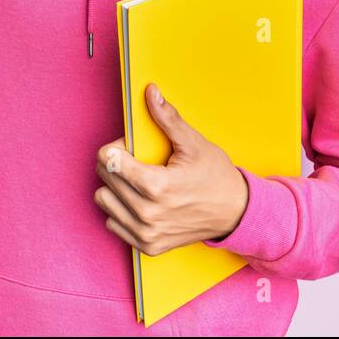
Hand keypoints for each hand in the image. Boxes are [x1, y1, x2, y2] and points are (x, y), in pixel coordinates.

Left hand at [93, 83, 248, 255]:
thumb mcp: (194, 143)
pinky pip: (113, 223)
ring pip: (104, 201)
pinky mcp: (147, 246)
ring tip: (137, 181)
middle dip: (116, 164)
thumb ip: (168, 118)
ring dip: (114, 187)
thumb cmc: (215, 176)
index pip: (107, 160)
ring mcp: (147, 233)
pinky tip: (140, 201)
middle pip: (104, 178)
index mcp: (157, 186)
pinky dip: (121, 209)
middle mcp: (148, 213)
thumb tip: (150, 92)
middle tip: (138, 161)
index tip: (131, 147)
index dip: (116, 147)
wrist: (235, 212)